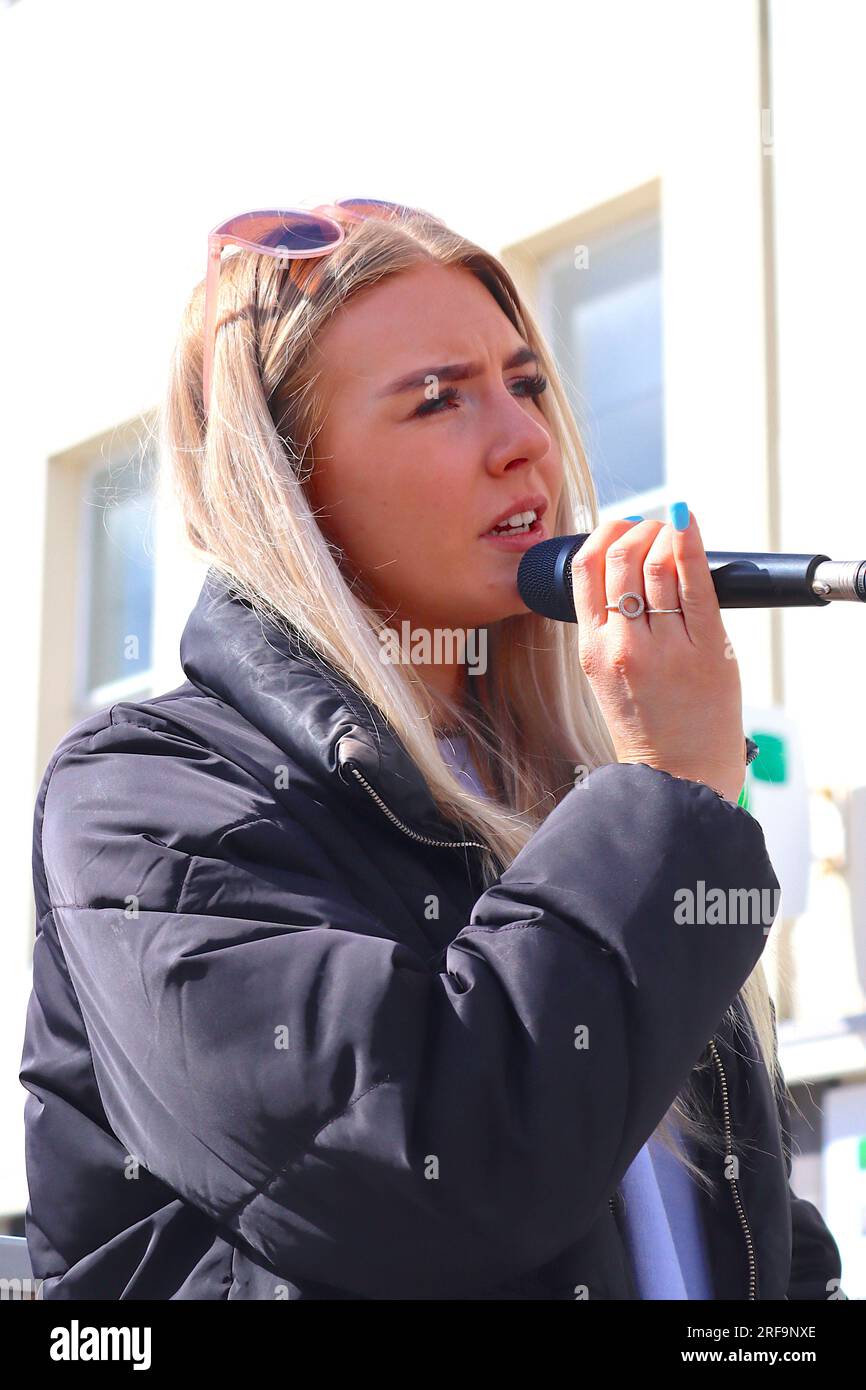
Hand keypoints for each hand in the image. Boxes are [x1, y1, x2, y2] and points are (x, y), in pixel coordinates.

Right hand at [571, 508, 745, 803]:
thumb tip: (622, 566)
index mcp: (592, 649)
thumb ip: (608, 626)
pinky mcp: (707, 648)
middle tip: (655, 530)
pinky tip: (690, 525)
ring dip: (667, 534)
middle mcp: (623, 645)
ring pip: (658, 564)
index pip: (586, 569)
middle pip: (622, 558)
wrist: (677, 773)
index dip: (604, 534)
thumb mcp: (605, 674)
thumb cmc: (647, 724)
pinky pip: (697, 583)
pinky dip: (692, 544)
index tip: (622, 529)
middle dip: (639, 529)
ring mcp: (665, 647)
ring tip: (676, 532)